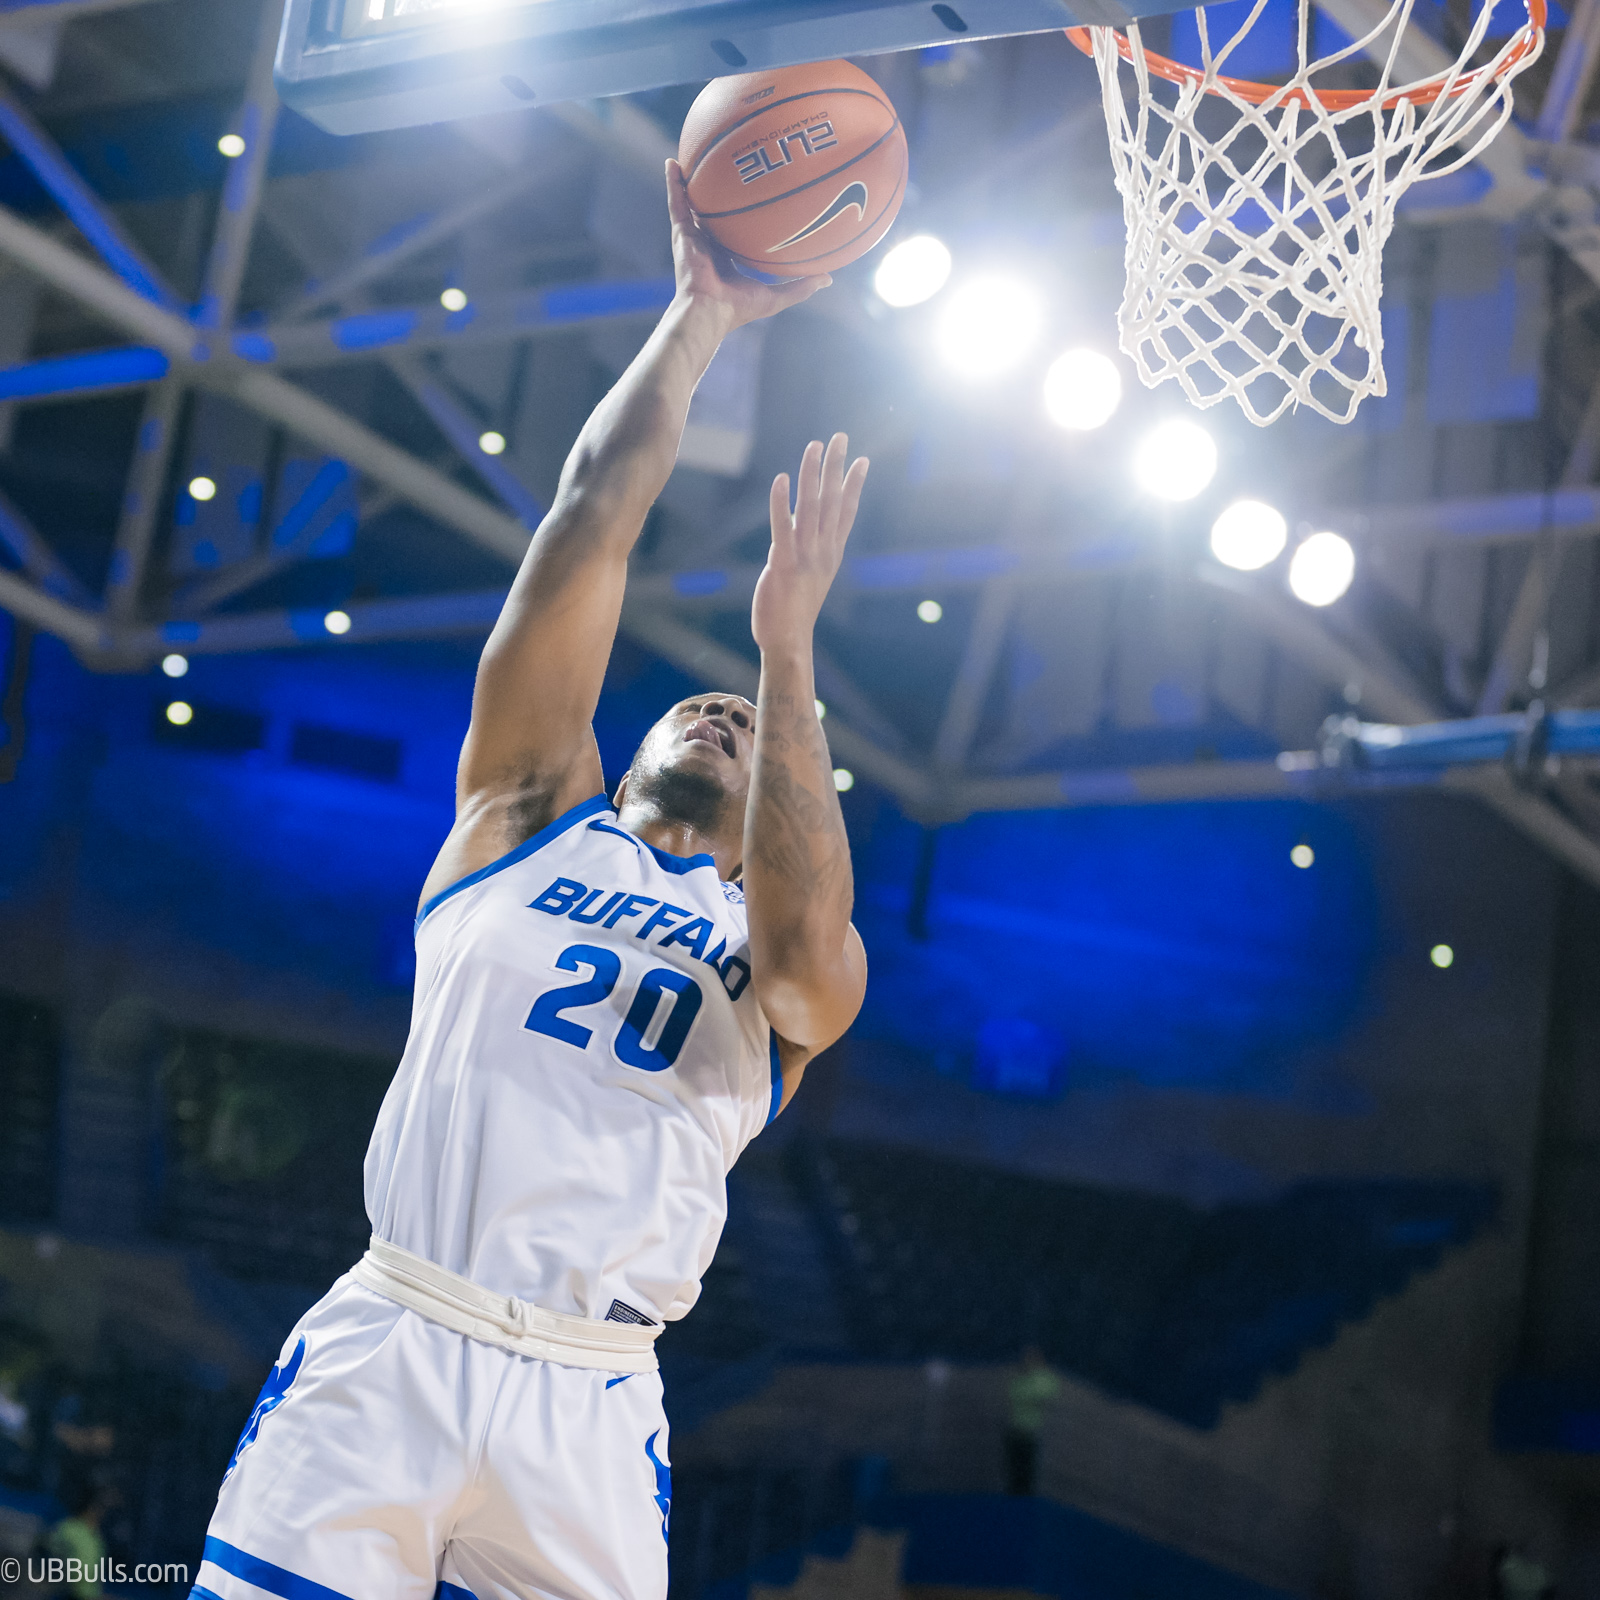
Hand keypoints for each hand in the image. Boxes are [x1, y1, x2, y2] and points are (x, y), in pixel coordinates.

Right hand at [667, 160, 830, 332]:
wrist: (709, 312)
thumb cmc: (738, 308)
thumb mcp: (775, 296)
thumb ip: (800, 286)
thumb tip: (828, 277)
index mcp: (726, 258)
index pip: (734, 234)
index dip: (741, 219)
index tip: (752, 201)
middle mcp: (708, 245)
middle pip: (713, 214)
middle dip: (717, 195)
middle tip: (728, 169)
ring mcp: (692, 238)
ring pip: (691, 203)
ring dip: (690, 181)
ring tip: (692, 156)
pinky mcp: (680, 233)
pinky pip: (676, 202)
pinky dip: (673, 182)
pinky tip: (672, 162)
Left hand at [753, 434, 868, 653]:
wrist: (788, 641)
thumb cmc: (795, 608)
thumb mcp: (811, 573)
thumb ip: (811, 545)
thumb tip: (803, 519)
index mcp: (831, 552)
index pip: (846, 512)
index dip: (854, 484)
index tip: (862, 459)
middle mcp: (823, 551)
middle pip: (832, 502)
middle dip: (836, 468)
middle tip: (840, 437)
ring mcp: (805, 557)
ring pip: (811, 508)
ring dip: (812, 475)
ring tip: (814, 447)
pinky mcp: (783, 565)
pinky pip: (782, 529)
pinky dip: (781, 503)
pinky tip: (781, 480)